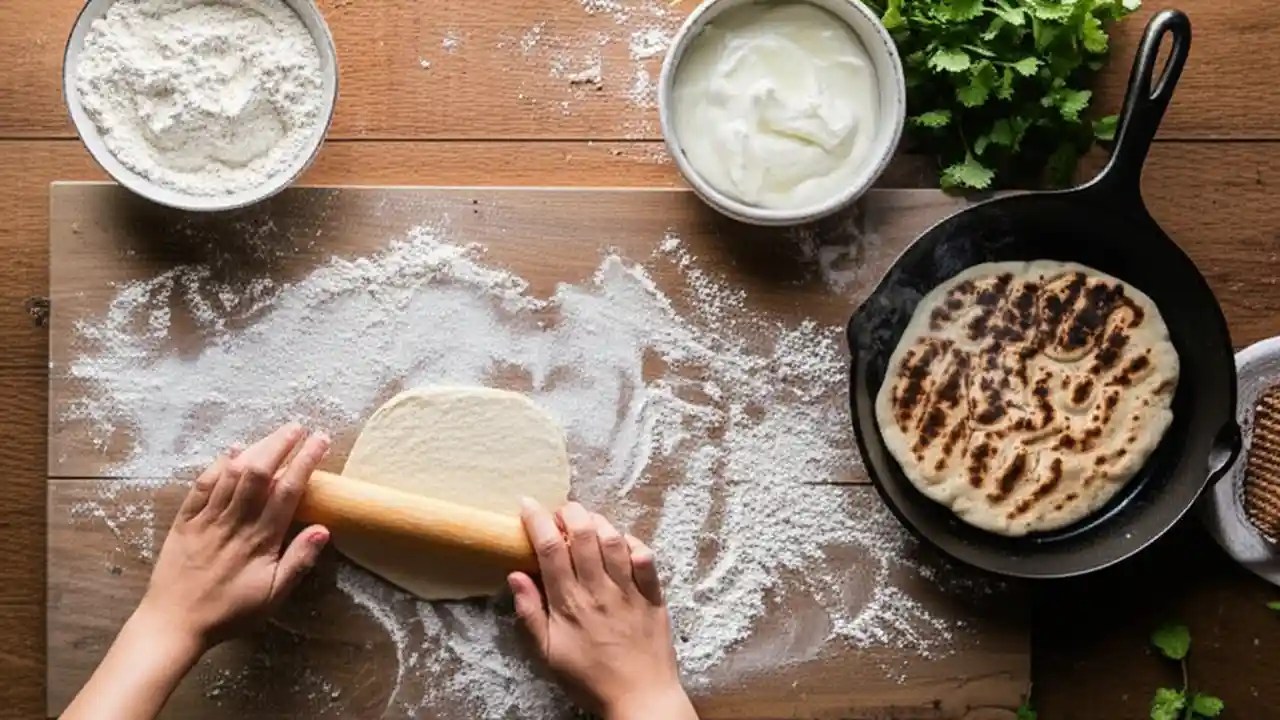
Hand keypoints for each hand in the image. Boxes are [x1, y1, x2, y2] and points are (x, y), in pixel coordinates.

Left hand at [63, 423, 331, 719]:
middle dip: (280, 444)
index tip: (320, 440)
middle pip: (259, 472)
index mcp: (259, 540)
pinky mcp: (184, 521)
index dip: (305, 461)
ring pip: (232, 473)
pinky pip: (201, 485)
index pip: (287, 490)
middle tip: (298, 427)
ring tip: (274, 434)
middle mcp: (233, 522)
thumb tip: (323, 529)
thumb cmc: (229, 613)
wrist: (173, 624)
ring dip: (255, 448)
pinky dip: (218, 464)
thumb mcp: (272, 596)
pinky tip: (232, 451)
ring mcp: (206, 519)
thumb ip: (298, 561)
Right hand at [509, 500, 696, 719]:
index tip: (527, 504)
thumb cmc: (589, 679)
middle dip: (569, 512)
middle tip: (560, 511)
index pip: (550, 549)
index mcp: (569, 602)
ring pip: (614, 539)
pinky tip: (622, 541)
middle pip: (584, 534)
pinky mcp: (653, 595)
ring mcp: (629, 590)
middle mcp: (599, 589)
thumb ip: (530, 613)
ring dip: (598, 521)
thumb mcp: (548, 654)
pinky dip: (633, 541)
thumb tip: (515, 576)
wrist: (640, 698)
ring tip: (587, 520)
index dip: (537, 521)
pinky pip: (646, 557)